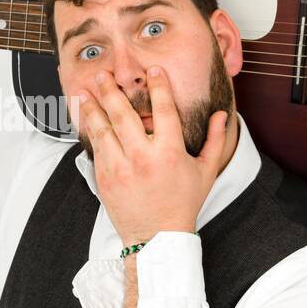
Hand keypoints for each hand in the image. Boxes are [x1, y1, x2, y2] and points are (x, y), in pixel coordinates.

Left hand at [73, 66, 227, 246]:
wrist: (156, 237)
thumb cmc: (182, 204)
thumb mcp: (205, 172)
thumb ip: (214, 140)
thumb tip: (222, 115)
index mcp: (170, 153)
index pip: (164, 110)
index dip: (159, 87)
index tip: (152, 71)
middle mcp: (143, 158)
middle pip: (123, 114)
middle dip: (111, 90)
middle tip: (103, 74)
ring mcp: (121, 168)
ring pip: (102, 129)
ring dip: (92, 107)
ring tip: (84, 91)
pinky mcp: (105, 178)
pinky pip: (96, 148)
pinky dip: (90, 131)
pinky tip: (86, 118)